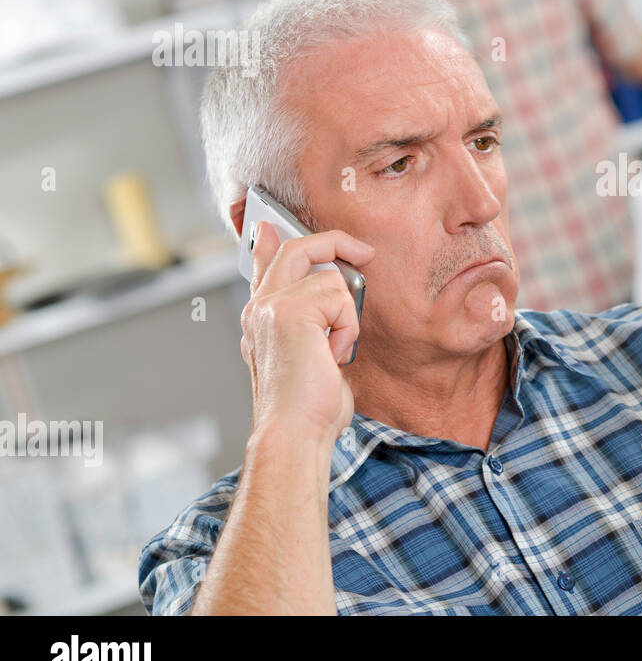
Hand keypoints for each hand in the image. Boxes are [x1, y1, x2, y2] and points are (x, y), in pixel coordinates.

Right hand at [240, 223, 376, 446]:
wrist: (295, 433)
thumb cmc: (309, 408)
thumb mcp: (313, 358)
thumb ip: (314, 325)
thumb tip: (331, 297)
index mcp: (260, 321)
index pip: (262, 269)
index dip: (267, 245)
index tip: (269, 228)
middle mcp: (259, 310)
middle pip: (295, 249)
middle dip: (334, 241)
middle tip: (364, 252)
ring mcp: (270, 308)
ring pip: (330, 278)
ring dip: (347, 317)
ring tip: (334, 351)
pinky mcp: (289, 312)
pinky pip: (340, 297)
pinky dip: (348, 328)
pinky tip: (333, 355)